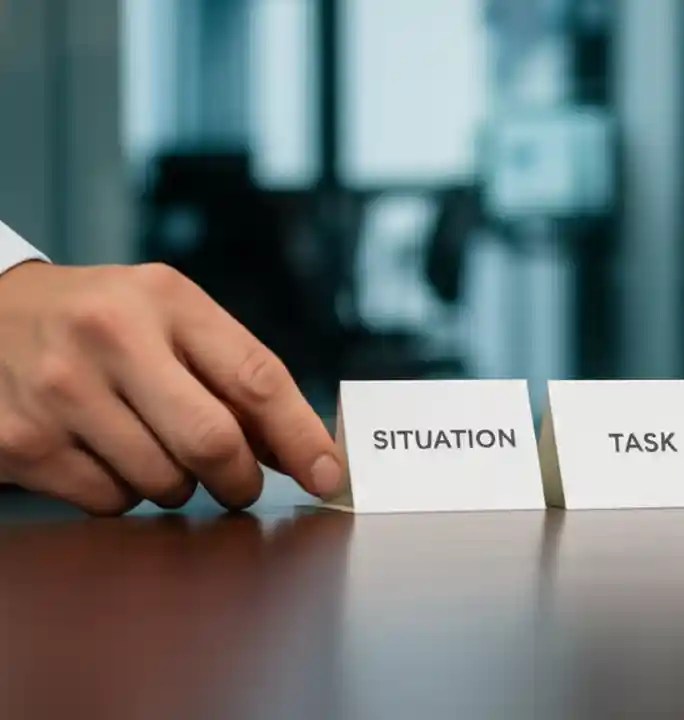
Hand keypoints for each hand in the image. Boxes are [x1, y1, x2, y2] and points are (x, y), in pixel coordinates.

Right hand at [0, 262, 342, 514]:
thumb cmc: (100, 321)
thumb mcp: (168, 317)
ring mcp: (59, 390)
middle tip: (238, 483)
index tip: (330, 475)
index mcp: (164, 299)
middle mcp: (110, 336)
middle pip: (212, 442)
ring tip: (148, 445)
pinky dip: (121, 493)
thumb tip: (305, 452)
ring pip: (163, 483)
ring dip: (176, 485)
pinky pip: (108, 501)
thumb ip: (234, 376)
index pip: (255, 377)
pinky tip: (100, 453)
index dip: (301, 437)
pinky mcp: (19, 440)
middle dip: (239, 479)